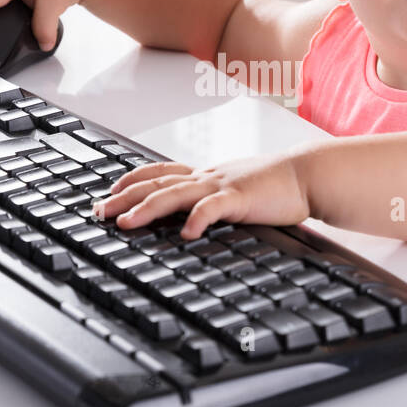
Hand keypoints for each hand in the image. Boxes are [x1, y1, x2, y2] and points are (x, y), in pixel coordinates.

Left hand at [92, 153, 311, 238]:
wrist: (307, 174)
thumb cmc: (276, 185)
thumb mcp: (236, 188)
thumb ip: (215, 198)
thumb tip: (196, 215)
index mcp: (206, 174)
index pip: (160, 172)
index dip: (133, 180)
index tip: (110, 191)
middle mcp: (207, 176)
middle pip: (156, 184)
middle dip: (124, 197)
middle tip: (99, 211)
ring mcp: (221, 185)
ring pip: (174, 194)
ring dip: (147, 209)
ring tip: (126, 223)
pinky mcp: (239, 197)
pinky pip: (213, 208)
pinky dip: (197, 220)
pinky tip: (186, 234)